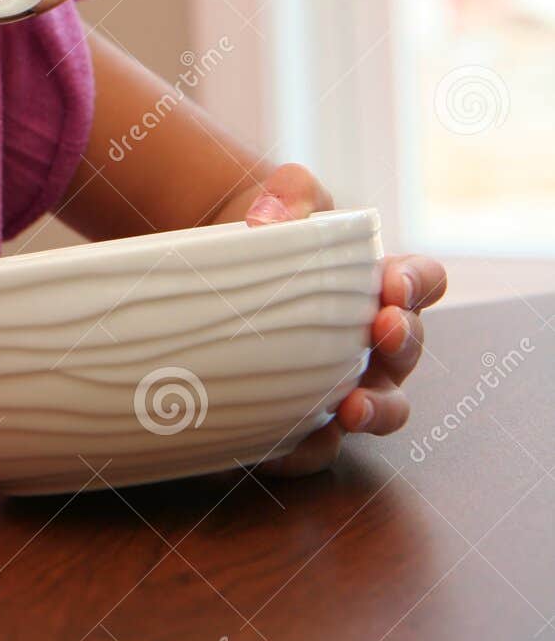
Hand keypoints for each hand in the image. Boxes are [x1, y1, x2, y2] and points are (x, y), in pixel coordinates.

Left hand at [240, 164, 448, 476]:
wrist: (215, 273)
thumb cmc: (269, 233)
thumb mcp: (283, 200)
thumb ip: (290, 191)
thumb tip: (269, 219)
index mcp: (384, 285)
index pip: (424, 283)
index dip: (419, 285)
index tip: (394, 283)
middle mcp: (375, 341)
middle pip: (409, 351)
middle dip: (405, 343)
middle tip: (384, 329)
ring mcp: (345, 383)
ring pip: (382, 409)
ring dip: (375, 412)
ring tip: (354, 407)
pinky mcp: (303, 420)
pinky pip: (315, 446)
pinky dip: (305, 449)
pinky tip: (284, 444)